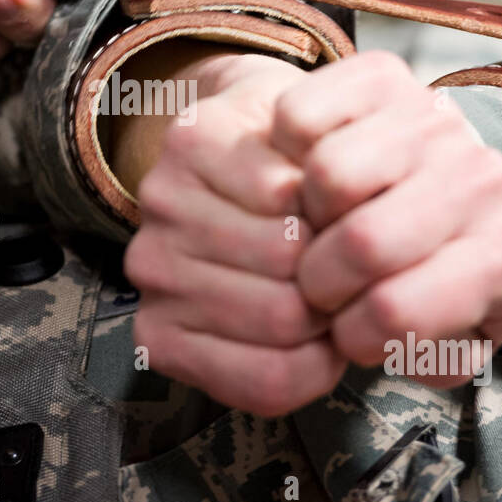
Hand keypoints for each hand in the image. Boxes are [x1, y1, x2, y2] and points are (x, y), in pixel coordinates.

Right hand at [125, 52, 345, 416]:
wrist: (243, 181)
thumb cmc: (293, 158)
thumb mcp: (316, 121)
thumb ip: (330, 149)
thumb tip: (329, 219)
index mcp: (194, 140)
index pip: (294, 197)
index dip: (347, 219)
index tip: (350, 220)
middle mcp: (160, 203)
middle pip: (288, 264)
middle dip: (338, 274)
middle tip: (349, 271)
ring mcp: (151, 269)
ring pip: (280, 323)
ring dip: (326, 323)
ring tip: (329, 301)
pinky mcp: (155, 335)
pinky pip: (261, 380)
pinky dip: (306, 371)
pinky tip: (313, 345)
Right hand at [271, 52, 501, 386]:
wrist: (413, 179)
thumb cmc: (418, 273)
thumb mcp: (438, 337)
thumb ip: (428, 359)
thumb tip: (409, 353)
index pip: (399, 311)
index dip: (352, 335)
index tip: (346, 335)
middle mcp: (481, 178)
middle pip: (364, 241)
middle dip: (317, 279)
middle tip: (316, 287)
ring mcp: (434, 120)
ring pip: (330, 175)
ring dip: (297, 215)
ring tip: (310, 232)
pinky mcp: (381, 75)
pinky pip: (299, 116)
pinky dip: (283, 151)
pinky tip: (302, 175)